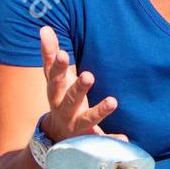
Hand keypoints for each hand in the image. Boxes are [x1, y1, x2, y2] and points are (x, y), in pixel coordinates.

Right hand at [39, 26, 118, 140]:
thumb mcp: (54, 78)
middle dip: (78, 88)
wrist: (57, 136)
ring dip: (99, 111)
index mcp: (56, 93)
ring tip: (113, 101)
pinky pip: (102, 140)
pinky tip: (125, 137)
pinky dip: (112, 140)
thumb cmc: (60, 97)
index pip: (54, 77)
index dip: (57, 66)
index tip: (62, 53)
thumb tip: (44, 28)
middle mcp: (64, 110)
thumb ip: (50, 54)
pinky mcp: (90, 138)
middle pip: (70, 99)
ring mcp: (77, 126)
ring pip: (87, 119)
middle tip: (89, 76)